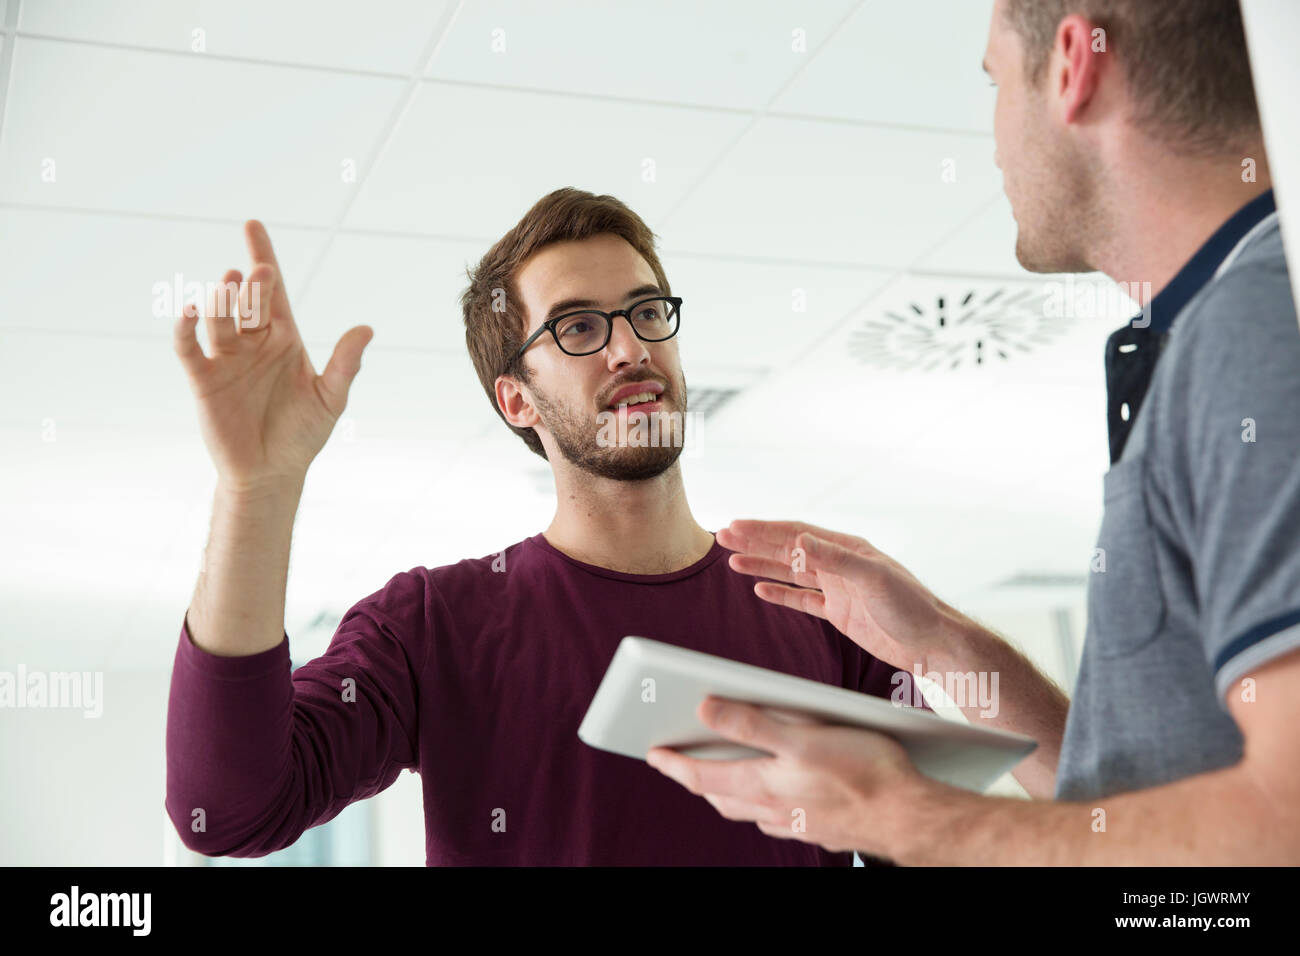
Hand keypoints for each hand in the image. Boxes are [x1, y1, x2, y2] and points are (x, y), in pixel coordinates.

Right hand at [172, 220, 372, 490]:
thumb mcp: (330, 398)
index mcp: (283, 339)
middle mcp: (252, 342)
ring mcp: (227, 358)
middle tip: (257, 272)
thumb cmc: (302, 434)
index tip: (253, 225)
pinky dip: (185, 328)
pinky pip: (189, 347)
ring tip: (229, 285)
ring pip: (220, 319)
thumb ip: (345, 364)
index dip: (263, 256)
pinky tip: (189, 310)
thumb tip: (367, 329)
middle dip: (253, 285)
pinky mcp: (204, 379)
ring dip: (223, 301)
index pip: (274, 291)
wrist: (272, 472)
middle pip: (249, 302)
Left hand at [646, 697, 923, 858]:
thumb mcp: (805, 737)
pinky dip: (761, 803)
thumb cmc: (865, 771)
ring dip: (727, 791)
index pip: (703, 776)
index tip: (653, 752)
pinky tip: (773, 792)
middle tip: (679, 761)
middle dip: (696, 777)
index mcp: (764, 785)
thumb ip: (753, 724)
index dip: (674, 763)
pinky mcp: (819, 827)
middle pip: (721, 795)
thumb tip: (705, 709)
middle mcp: (774, 809)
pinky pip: (776, 818)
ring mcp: (796, 823)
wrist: (912, 816)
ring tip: (718, 773)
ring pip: (748, 808)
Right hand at [717, 519, 959, 674]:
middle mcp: (840, 564)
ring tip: (732, 562)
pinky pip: (803, 599)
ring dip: (761, 565)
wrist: (933, 643)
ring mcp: (838, 588)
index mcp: (847, 549)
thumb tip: (799, 539)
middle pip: (788, 549)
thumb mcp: (872, 578)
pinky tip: (761, 590)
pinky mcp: (839, 613)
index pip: (796, 533)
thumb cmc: (911, 608)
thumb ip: (834, 558)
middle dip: (754, 543)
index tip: (734, 526)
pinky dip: (781, 593)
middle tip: (722, 537)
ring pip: (791, 572)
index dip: (763, 530)